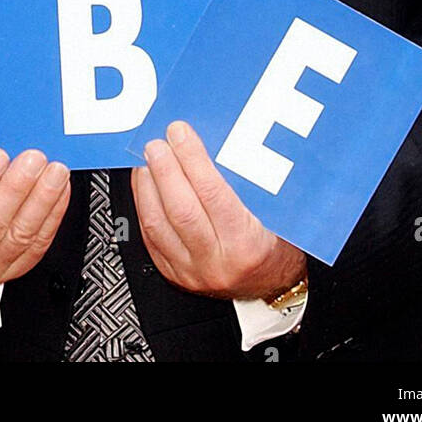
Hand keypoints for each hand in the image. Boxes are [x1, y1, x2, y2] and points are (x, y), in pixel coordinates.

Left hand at [131, 120, 305, 300]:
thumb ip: (249, 183)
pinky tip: (143, 186)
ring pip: (158, 226)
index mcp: (247, 247)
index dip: (192, 159)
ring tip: (145, 160)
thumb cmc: (278, 245)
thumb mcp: (277, 216)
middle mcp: (217, 264)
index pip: (213, 195)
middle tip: (156, 144)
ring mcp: (192, 273)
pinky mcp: (176, 275)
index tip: (181, 133)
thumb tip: (216, 140)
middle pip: (181, 211)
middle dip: (164, 170)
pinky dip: (143, 207)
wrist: (273, 287)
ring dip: (147, 187)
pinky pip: (150, 239)